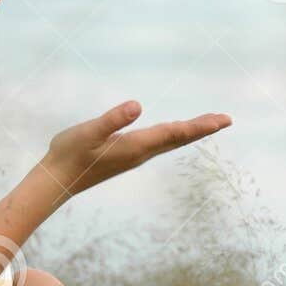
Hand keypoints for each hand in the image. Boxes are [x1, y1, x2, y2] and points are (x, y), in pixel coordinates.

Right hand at [42, 101, 231, 197]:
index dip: (199, 125)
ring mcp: (134, 155)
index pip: (175, 132)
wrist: (58, 180)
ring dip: (192, 131)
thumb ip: (111, 120)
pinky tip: (176, 131)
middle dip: (203, 128)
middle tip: (227, 119)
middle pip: (179, 138)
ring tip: (210, 123)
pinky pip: (160, 143)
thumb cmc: (69, 155)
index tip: (222, 120)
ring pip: (171, 141)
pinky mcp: (127, 154)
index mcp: (135, 146)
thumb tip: (138, 105)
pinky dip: (175, 134)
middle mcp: (140, 152)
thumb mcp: (88, 133)